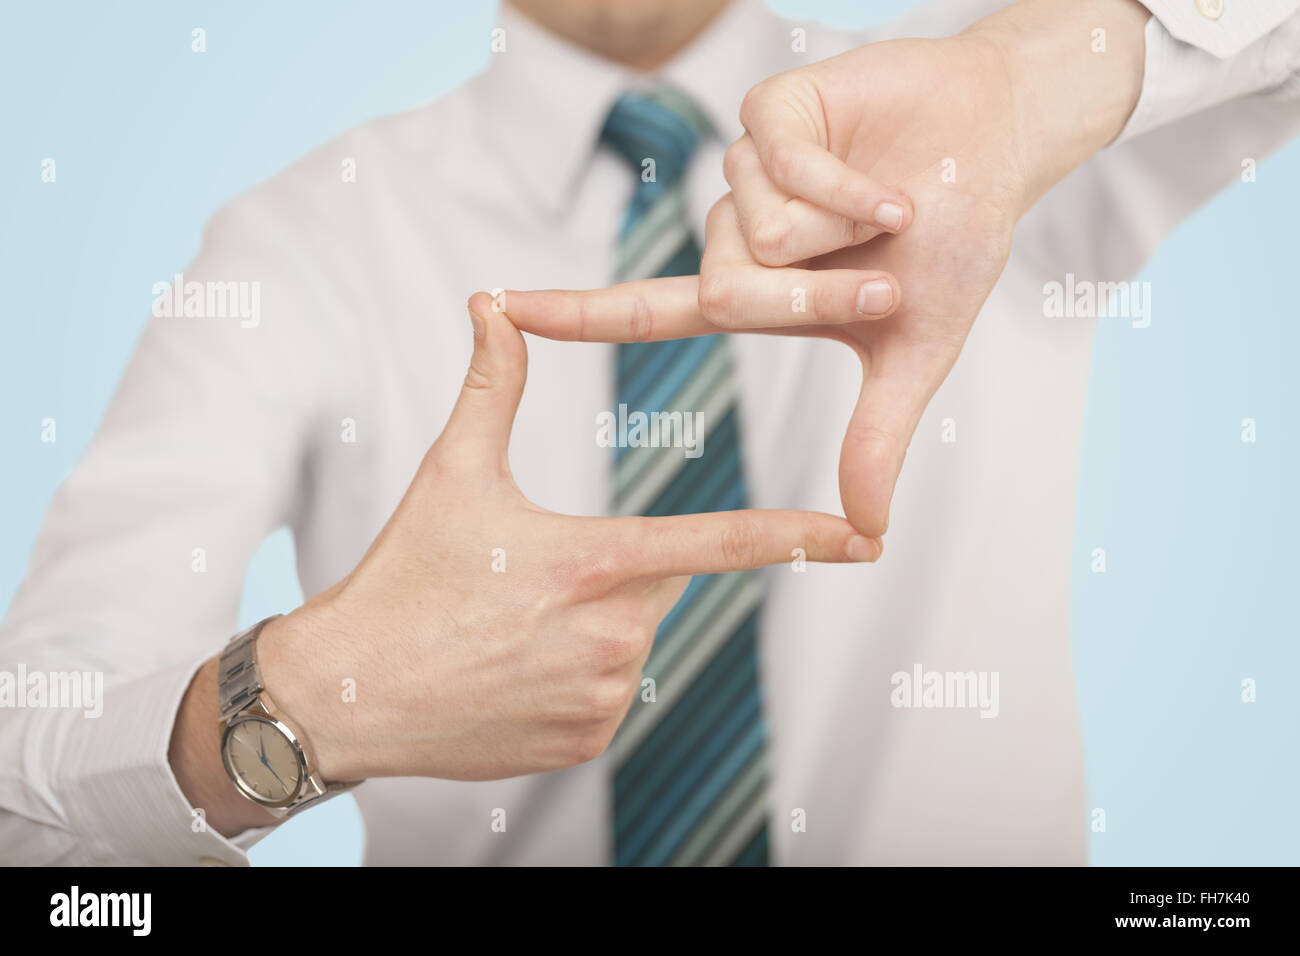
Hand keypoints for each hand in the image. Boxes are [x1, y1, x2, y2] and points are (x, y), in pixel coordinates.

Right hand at [257, 294, 879, 783]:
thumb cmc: (402, 578)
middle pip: (656, 584)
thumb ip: (493, 386)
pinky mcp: (583, 744)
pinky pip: (603, 696)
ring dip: (589, 625)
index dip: (799, 536)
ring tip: (509, 629)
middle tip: (532, 578)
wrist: (347, 694)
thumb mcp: (450, 474)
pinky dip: (570, 678)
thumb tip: (492, 303)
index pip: (720, 543)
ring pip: (628, 641)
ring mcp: (599, 698)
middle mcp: (611, 637)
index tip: (863, 537)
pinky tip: (510, 672)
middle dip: (612, 569)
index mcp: (593, 563)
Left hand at [503, 0, 1146, 537]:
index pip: (645, 307)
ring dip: (839, 234)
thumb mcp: (912, 352)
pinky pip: (778, 167)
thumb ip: (876, 433)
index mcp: (756, 288)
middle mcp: (738, 229)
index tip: (495, 307)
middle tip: (885, 282)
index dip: (571, 313)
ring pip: (750, 229)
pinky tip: (890, 185)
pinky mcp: (771, 111)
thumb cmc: (954, 243)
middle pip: (723, 289)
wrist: (998, 147)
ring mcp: (749, 169)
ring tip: (891, 212)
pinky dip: (847, 188)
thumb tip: (869, 532)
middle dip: (816, 297)